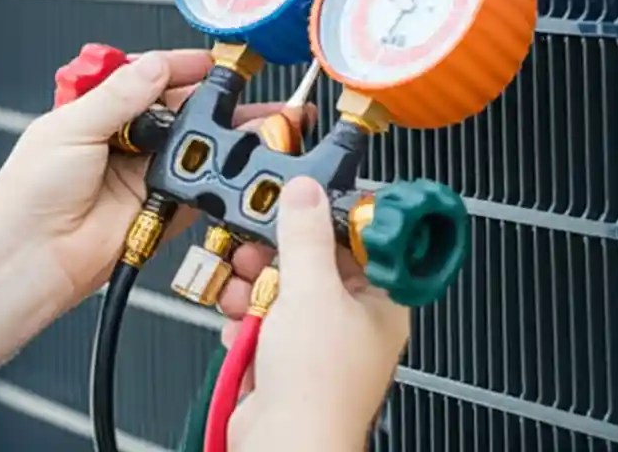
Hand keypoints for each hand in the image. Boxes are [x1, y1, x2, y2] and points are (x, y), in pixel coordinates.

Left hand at [0, 49, 311, 305]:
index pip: (147, 78)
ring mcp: (143, 175)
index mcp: (97, 112)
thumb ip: (120, 94)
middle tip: (240, 92)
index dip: (180, 67)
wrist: (30, 255)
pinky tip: (227, 165)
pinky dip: (213, 179)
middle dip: (210, 102)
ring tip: (247, 125)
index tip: (211, 62)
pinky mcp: (160, 210)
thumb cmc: (29, 193)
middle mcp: (123, 141)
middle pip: (178, 112)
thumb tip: (156, 64)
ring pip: (192, 148)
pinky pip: (196, 189)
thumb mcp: (71, 126)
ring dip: (218, 138)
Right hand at [222, 177, 410, 450]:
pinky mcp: (284, 362)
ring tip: (239, 291)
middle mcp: (352, 323)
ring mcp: (317, 345)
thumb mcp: (310, 289)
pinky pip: (262, 324)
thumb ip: (304, 236)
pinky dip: (244, 322)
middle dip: (275, 257)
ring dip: (252, 289)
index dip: (329, 221)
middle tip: (254, 249)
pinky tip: (238, 326)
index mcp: (379, 303)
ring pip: (281, 294)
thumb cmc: (318, 384)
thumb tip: (307, 192)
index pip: (360, 243)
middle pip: (312, 266)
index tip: (300, 206)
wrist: (283, 442)